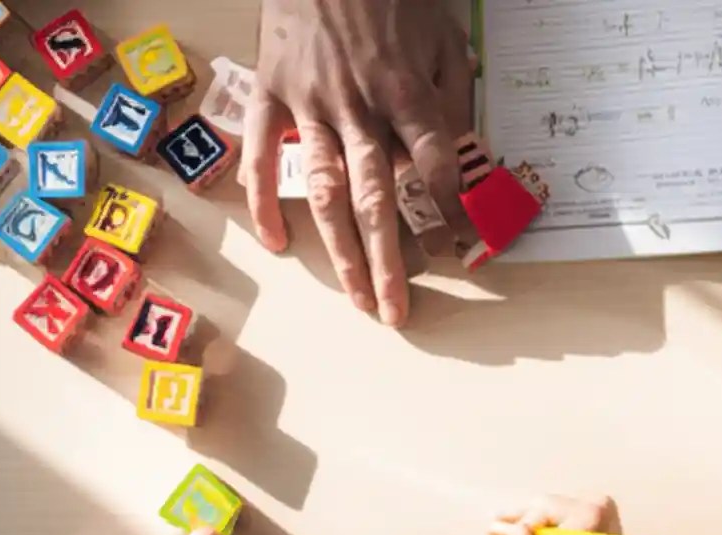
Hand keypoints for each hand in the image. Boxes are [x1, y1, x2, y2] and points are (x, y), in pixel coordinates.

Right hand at [245, 0, 474, 326]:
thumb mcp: (442, 36)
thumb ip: (452, 95)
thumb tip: (460, 152)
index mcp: (405, 90)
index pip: (433, 165)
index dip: (448, 210)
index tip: (459, 250)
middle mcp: (358, 107)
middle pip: (376, 197)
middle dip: (390, 260)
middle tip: (397, 311)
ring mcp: (310, 105)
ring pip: (324, 191)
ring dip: (340, 250)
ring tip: (355, 297)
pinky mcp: (270, 95)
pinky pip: (261, 155)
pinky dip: (264, 200)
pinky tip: (277, 243)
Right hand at [492, 495, 648, 534]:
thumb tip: (501, 530)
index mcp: (589, 513)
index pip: (539, 508)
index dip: (520, 527)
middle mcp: (599, 501)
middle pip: (546, 505)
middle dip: (523, 521)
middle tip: (493, 529)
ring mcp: (604, 505)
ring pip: (553, 509)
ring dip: (536, 524)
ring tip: (511, 533)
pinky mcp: (604, 513)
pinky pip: (565, 514)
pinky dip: (551, 526)